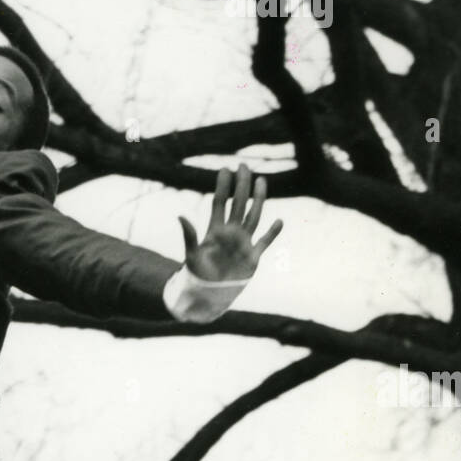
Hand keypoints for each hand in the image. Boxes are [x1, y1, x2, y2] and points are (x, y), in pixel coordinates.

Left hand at [178, 166, 282, 282]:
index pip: (220, 203)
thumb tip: (180, 216)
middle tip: (244, 166)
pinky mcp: (252, 257)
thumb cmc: (197, 276)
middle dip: (241, 186)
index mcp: (215, 231)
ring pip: (253, 216)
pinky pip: (265, 242)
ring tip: (261, 181)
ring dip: (258, 200)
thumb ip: (189, 236)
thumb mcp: (191, 256)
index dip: (223, 186)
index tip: (225, 169)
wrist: (208, 295)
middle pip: (238, 204)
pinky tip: (279, 221)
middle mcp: (231, 233)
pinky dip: (272, 233)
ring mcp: (243, 243)